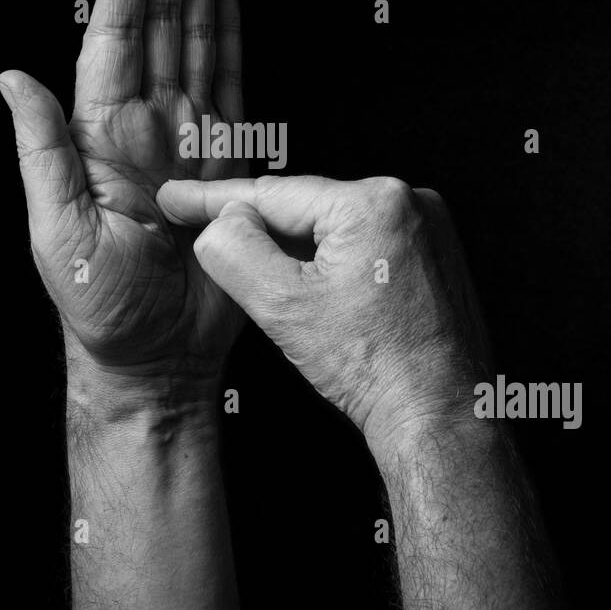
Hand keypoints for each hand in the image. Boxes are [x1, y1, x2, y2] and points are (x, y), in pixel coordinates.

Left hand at [0, 0, 246, 387]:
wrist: (157, 357)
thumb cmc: (101, 308)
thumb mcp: (58, 233)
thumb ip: (41, 152)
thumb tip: (11, 78)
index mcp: (100, 135)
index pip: (115, 38)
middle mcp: (144, 124)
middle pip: (160, 20)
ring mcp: (188, 138)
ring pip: (196, 39)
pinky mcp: (227, 161)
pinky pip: (232, 86)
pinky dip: (230, 35)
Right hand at [156, 174, 492, 461]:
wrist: (437, 416)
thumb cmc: (371, 367)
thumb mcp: (281, 306)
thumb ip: (235, 250)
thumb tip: (219, 221)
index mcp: (374, 201)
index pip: (274, 193)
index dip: (214, 199)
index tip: (173, 196)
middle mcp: (411, 200)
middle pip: (306, 207)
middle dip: (255, 225)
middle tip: (195, 225)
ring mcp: (430, 227)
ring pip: (334, 227)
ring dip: (293, 246)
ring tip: (256, 275)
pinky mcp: (436, 254)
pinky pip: (365, 243)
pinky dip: (330, 260)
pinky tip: (309, 290)